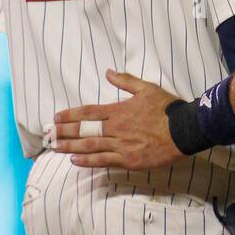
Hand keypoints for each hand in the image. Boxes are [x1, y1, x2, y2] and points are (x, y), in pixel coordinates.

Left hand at [51, 70, 183, 169]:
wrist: (184, 131)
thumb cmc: (167, 109)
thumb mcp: (147, 88)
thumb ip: (125, 81)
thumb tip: (108, 73)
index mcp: (119, 110)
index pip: (88, 112)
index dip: (70, 115)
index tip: (57, 117)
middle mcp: (116, 128)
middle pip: (84, 130)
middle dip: (64, 132)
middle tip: (49, 134)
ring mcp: (121, 145)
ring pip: (90, 146)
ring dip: (70, 147)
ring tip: (55, 148)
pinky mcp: (129, 160)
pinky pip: (103, 161)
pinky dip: (88, 161)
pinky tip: (75, 162)